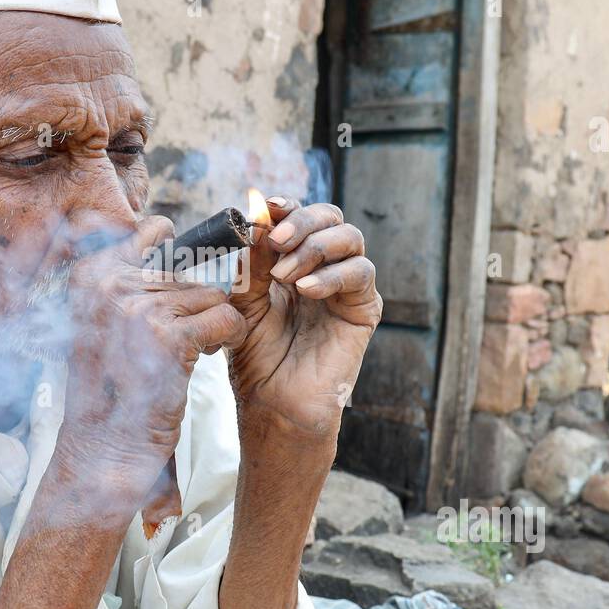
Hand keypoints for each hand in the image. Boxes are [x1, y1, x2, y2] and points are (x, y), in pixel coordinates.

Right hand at [55, 215, 246, 516]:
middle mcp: (110, 282)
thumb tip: (166, 227)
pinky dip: (225, 340)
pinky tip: (198, 360)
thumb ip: (127, 274)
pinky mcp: (169, 337)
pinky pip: (226, 319)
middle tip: (174, 340)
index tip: (167, 298)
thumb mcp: (102, 318)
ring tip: (181, 355)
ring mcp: (139, 307)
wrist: (103, 446)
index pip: (154, 229)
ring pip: (211, 294)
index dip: (175, 259)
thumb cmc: (109, 383)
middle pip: (189, 269)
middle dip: (192, 303)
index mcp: (89, 271)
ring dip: (208, 324)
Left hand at [227, 198, 380, 440]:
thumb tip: (258, 218)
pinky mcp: (363, 308)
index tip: (266, 207)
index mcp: (293, 259)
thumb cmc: (255, 354)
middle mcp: (323, 266)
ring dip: (315, 247)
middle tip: (275, 241)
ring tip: (284, 275)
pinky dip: (333, 274)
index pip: (299, 217)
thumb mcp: (245, 301)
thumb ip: (252, 262)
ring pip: (350, 237)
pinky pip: (361, 273)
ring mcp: (346, 286)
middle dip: (302, 221)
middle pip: (329, 217)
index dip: (287, 206)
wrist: (273, 402)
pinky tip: (306, 290)